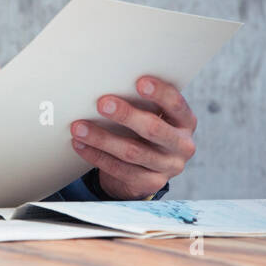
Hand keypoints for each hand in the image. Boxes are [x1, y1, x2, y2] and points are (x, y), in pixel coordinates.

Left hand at [70, 76, 195, 198]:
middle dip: (126, 115)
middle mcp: (182, 145)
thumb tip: (110, 82)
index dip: (160, 93)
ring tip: (80, 127)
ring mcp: (169, 167)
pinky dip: (97, 156)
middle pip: (153, 129)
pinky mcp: (151, 183)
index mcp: (186, 121)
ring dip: (102, 138)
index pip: (176, 105)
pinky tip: (81, 144)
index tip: (140, 82)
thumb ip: (142, 102)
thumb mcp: (154, 114)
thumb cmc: (147, 129)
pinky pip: (120, 170)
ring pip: (132, 152)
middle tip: (102, 103)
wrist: (149, 167)